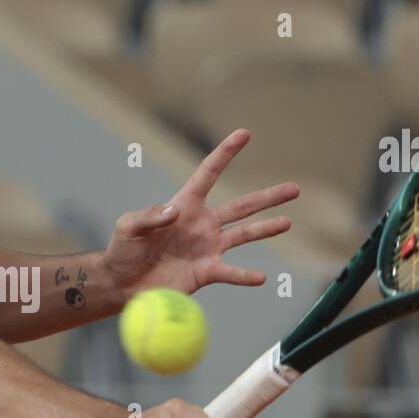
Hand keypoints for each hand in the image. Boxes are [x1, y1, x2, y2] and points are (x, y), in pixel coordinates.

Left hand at [102, 129, 299, 299]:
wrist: (123, 284)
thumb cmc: (123, 250)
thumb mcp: (128, 226)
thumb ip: (149, 216)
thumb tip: (174, 212)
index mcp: (185, 205)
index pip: (209, 173)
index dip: (226, 153)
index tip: (245, 134)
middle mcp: (203, 224)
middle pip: (242, 207)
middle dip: (268, 197)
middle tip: (295, 188)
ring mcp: (207, 248)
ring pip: (244, 235)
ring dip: (266, 229)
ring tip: (288, 223)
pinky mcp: (206, 272)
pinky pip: (231, 272)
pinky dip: (246, 275)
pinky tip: (262, 277)